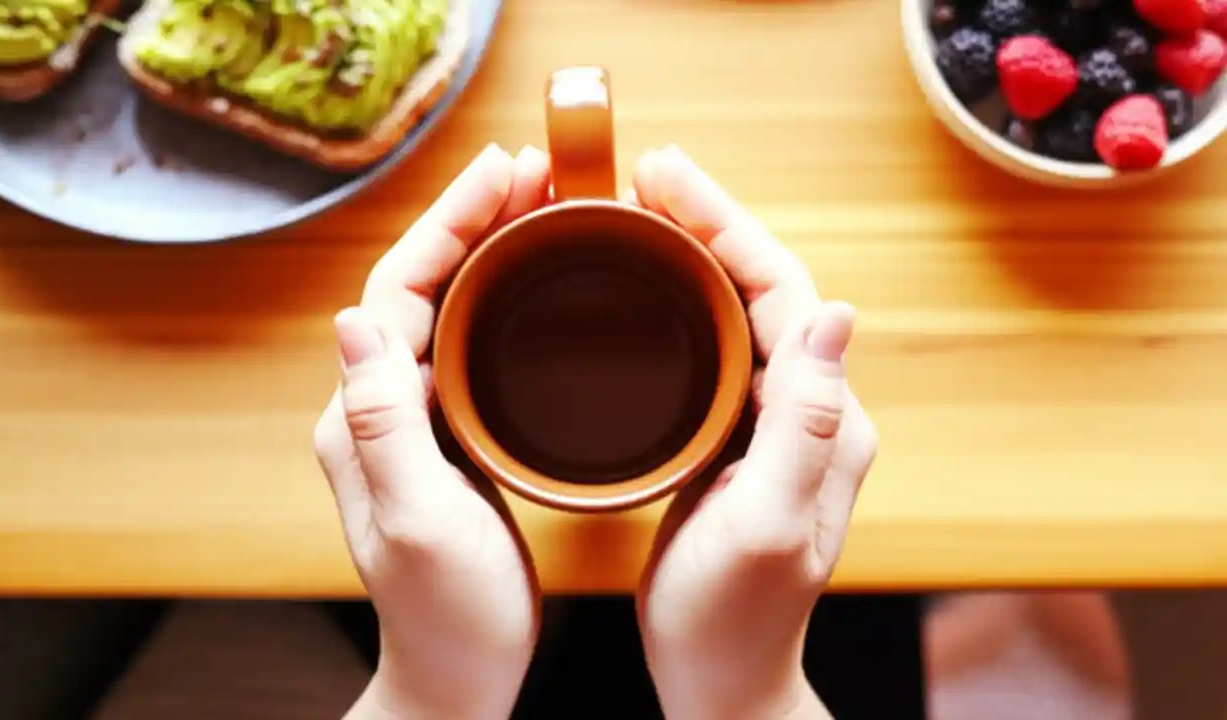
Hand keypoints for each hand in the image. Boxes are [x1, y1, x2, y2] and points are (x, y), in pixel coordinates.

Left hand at [313, 144, 551, 719]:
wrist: (457, 680)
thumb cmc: (448, 618)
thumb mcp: (422, 524)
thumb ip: (386, 426)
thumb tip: (354, 320)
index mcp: (363, 423)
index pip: (393, 293)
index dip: (445, 224)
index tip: (501, 174)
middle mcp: (376, 412)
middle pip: (417, 287)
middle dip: (468, 220)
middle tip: (531, 173)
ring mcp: (412, 424)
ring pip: (444, 310)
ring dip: (485, 251)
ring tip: (539, 207)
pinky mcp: (448, 440)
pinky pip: (467, 346)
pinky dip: (502, 302)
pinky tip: (539, 288)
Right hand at [633, 146, 878, 719]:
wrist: (722, 681)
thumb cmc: (732, 620)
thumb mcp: (764, 526)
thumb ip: (803, 426)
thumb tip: (833, 313)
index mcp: (826, 423)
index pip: (787, 293)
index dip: (730, 226)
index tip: (667, 179)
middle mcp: (814, 414)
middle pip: (767, 289)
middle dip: (713, 222)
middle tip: (648, 176)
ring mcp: (779, 426)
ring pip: (743, 312)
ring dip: (699, 254)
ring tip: (645, 212)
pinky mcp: (742, 442)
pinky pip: (721, 349)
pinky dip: (685, 303)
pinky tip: (649, 290)